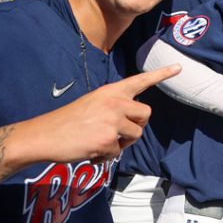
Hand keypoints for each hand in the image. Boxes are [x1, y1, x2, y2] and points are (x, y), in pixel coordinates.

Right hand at [26, 64, 179, 162]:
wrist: (44, 135)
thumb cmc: (68, 121)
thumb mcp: (93, 104)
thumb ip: (115, 107)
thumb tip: (132, 122)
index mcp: (111, 91)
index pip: (140, 80)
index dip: (161, 74)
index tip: (179, 66)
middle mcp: (115, 102)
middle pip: (146, 114)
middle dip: (136, 125)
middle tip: (117, 132)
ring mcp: (112, 120)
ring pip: (135, 135)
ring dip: (122, 143)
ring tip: (100, 141)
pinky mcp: (108, 140)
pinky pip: (118, 152)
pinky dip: (106, 156)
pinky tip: (91, 151)